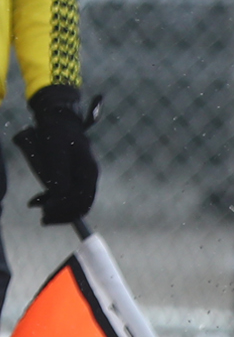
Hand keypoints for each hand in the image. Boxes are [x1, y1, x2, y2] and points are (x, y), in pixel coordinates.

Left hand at [12, 87, 97, 224]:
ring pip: (76, 200)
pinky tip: (42, 199)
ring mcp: (84, 175)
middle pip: (81, 204)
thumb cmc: (55, 132)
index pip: (82, 202)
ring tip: (40, 208)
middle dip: (62, 213)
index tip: (46, 216)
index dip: (64, 212)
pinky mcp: (76, 173)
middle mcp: (89, 176)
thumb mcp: (55, 150)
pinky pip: (71, 192)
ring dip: (59, 207)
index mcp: (89, 172)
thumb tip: (58, 196)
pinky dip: (57, 198)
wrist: (58, 117)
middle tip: (43, 219)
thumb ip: (58, 173)